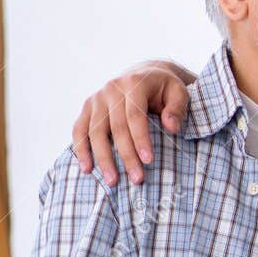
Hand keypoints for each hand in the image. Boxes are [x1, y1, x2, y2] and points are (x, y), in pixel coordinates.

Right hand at [71, 60, 194, 184]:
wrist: (144, 75)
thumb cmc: (164, 88)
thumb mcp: (179, 92)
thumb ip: (177, 108)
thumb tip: (171, 127)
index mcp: (134, 83)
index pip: (135, 115)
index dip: (140, 139)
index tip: (149, 161)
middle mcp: (112, 88)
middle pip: (116, 127)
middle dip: (126, 155)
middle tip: (136, 179)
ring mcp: (97, 98)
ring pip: (95, 131)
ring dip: (102, 158)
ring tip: (112, 181)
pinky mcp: (87, 107)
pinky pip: (79, 129)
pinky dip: (81, 149)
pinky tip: (87, 168)